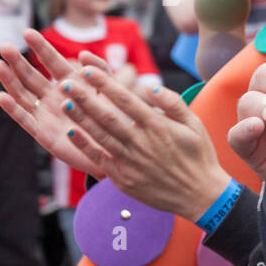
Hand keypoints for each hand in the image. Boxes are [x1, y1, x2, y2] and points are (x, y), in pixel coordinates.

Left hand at [0, 29, 229, 219]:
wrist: (201, 195)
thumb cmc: (198, 156)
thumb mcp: (195, 124)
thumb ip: (173, 103)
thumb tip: (150, 87)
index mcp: (158, 126)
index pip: (126, 99)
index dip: (104, 83)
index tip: (87, 69)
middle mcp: (142, 143)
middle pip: (107, 116)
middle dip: (85, 98)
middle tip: (65, 81)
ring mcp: (131, 162)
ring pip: (100, 136)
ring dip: (80, 119)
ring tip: (64, 103)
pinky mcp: (124, 179)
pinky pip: (100, 159)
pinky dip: (85, 146)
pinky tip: (72, 132)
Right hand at [0, 34, 107, 181]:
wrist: (118, 151)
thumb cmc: (115, 120)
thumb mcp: (112, 92)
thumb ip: (101, 72)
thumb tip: (83, 54)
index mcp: (71, 84)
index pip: (53, 62)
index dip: (41, 48)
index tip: (28, 32)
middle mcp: (54, 97)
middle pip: (31, 77)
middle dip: (18, 62)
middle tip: (4, 46)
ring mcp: (46, 115)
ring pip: (23, 95)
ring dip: (10, 81)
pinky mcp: (43, 133)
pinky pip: (25, 120)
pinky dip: (13, 109)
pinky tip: (2, 96)